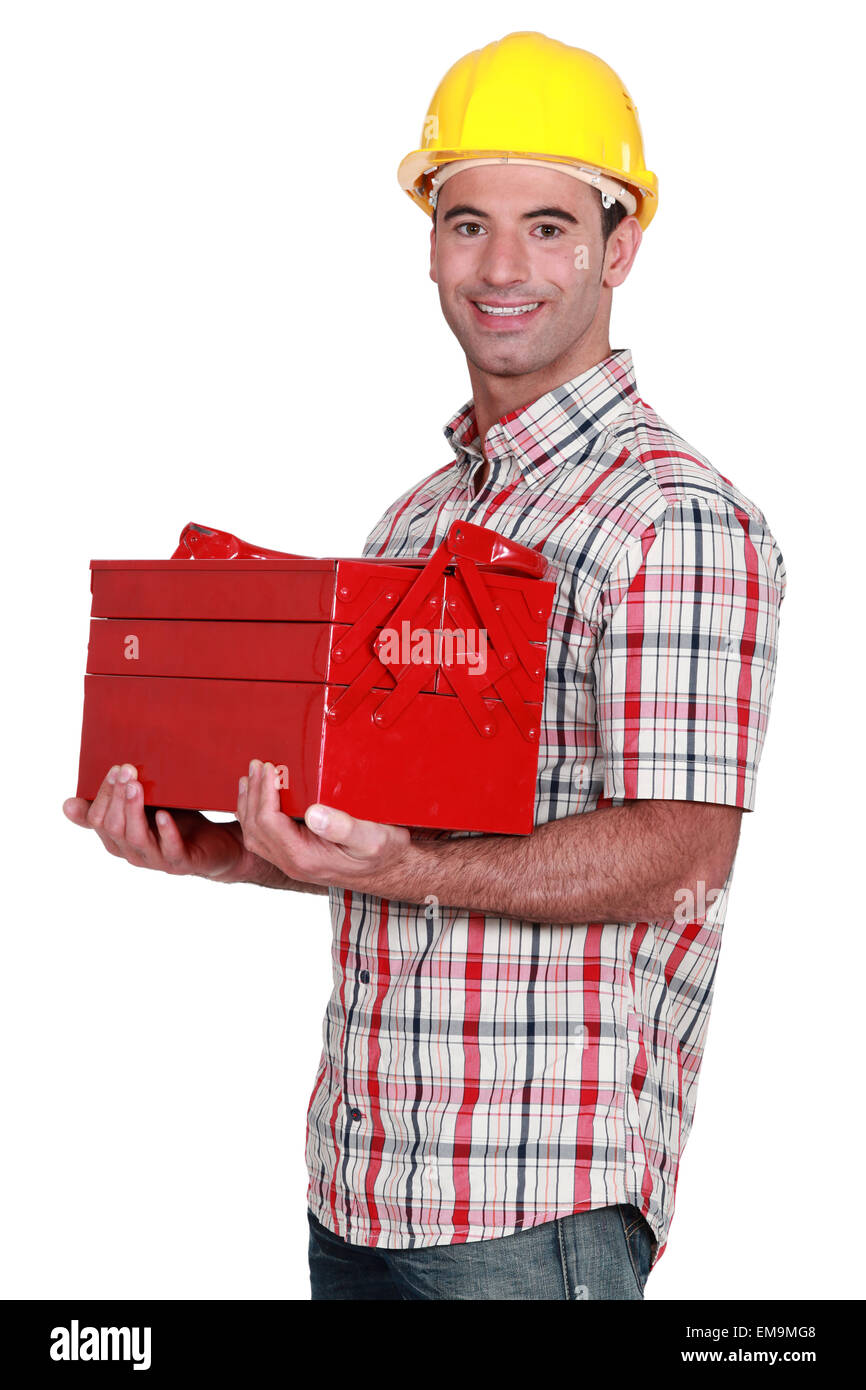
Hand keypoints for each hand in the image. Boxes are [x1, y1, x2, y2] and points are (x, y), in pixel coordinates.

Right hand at [63, 763, 247, 879]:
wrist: (217, 846)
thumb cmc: (177, 823)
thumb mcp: (144, 809)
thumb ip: (114, 804)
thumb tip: (66, 803)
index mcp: (118, 839)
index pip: (97, 819)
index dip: (103, 795)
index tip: (115, 768)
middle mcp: (132, 852)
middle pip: (113, 827)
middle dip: (116, 797)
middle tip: (126, 770)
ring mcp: (156, 860)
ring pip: (135, 838)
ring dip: (134, 810)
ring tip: (137, 787)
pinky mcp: (181, 863)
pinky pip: (170, 850)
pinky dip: (166, 832)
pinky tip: (164, 815)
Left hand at [236, 759, 412, 890]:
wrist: (391, 871)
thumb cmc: (384, 854)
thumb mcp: (372, 838)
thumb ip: (343, 826)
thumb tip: (313, 813)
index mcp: (304, 857)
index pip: (269, 822)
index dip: (264, 792)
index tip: (270, 768)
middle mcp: (292, 863)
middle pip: (255, 828)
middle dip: (253, 793)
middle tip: (257, 766)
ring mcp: (291, 862)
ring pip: (255, 836)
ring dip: (249, 805)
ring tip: (250, 779)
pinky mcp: (295, 857)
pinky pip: (263, 839)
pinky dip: (255, 817)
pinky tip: (258, 801)